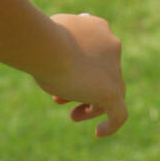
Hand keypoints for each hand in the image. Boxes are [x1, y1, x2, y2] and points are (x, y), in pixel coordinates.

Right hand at [35, 13, 127, 136]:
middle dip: (82, 86)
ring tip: (73, 115)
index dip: (77, 64)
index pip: (94, 50)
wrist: (46, 45)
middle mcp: (111, 46)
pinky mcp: (112, 91)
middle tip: (60, 99)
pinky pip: (119, 113)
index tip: (59, 75)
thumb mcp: (49, 35)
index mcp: (98, 27)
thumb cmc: (40, 38)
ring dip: (92, 105)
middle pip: (103, 73)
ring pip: (111, 92)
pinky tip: (99, 132)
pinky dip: (111, 124)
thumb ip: (59, 42)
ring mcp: (114, 69)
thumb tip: (52, 47)